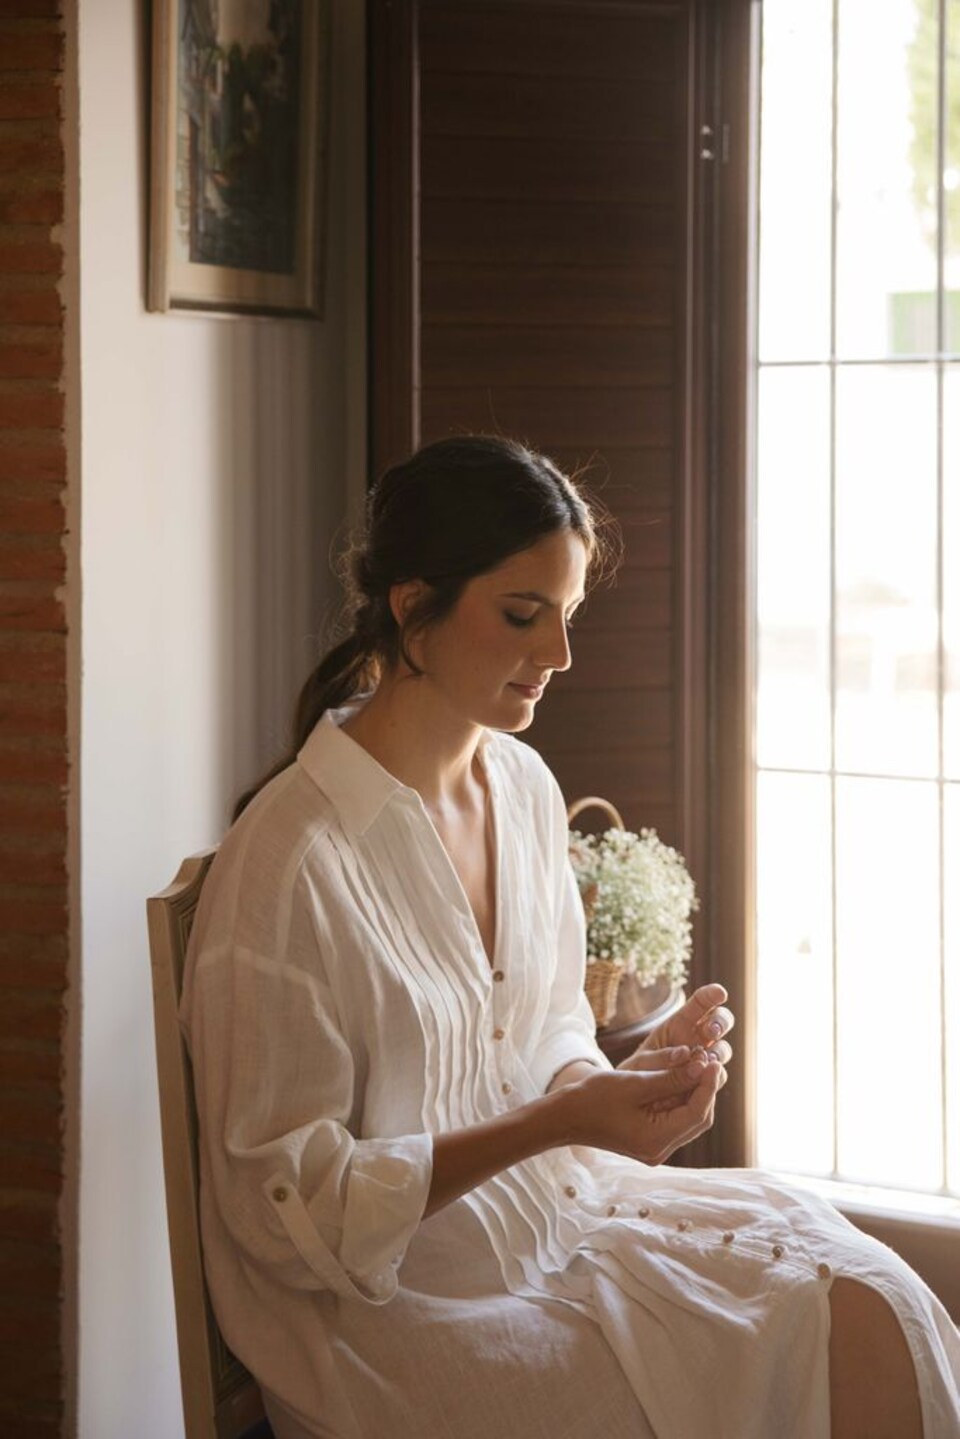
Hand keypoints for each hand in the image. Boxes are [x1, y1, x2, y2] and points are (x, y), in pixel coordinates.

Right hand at [562, 1057, 722, 1165]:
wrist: (566, 1117)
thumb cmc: (595, 1098)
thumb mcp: (635, 1083)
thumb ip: (671, 1078)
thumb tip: (703, 1067)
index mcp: (656, 1140)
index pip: (697, 1113)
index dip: (709, 1086)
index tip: (714, 1061)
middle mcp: (660, 1150)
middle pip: (698, 1119)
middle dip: (705, 1090)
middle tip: (709, 1061)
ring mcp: (655, 1148)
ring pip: (688, 1120)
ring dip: (695, 1094)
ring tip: (698, 1066)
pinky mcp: (649, 1141)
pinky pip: (675, 1120)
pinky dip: (680, 1100)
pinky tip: (681, 1079)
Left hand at [622, 983, 734, 1070]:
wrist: (635, 1103)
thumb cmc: (635, 1076)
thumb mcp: (640, 1064)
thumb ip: (659, 1058)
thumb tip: (685, 1053)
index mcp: (679, 1025)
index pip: (700, 1004)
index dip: (711, 996)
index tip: (721, 993)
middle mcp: (696, 1039)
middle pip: (721, 1020)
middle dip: (720, 1021)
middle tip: (712, 1031)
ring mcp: (704, 1059)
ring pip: (724, 1048)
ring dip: (720, 1051)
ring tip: (709, 1059)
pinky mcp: (707, 1080)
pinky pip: (719, 1075)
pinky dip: (716, 1075)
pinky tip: (707, 1078)